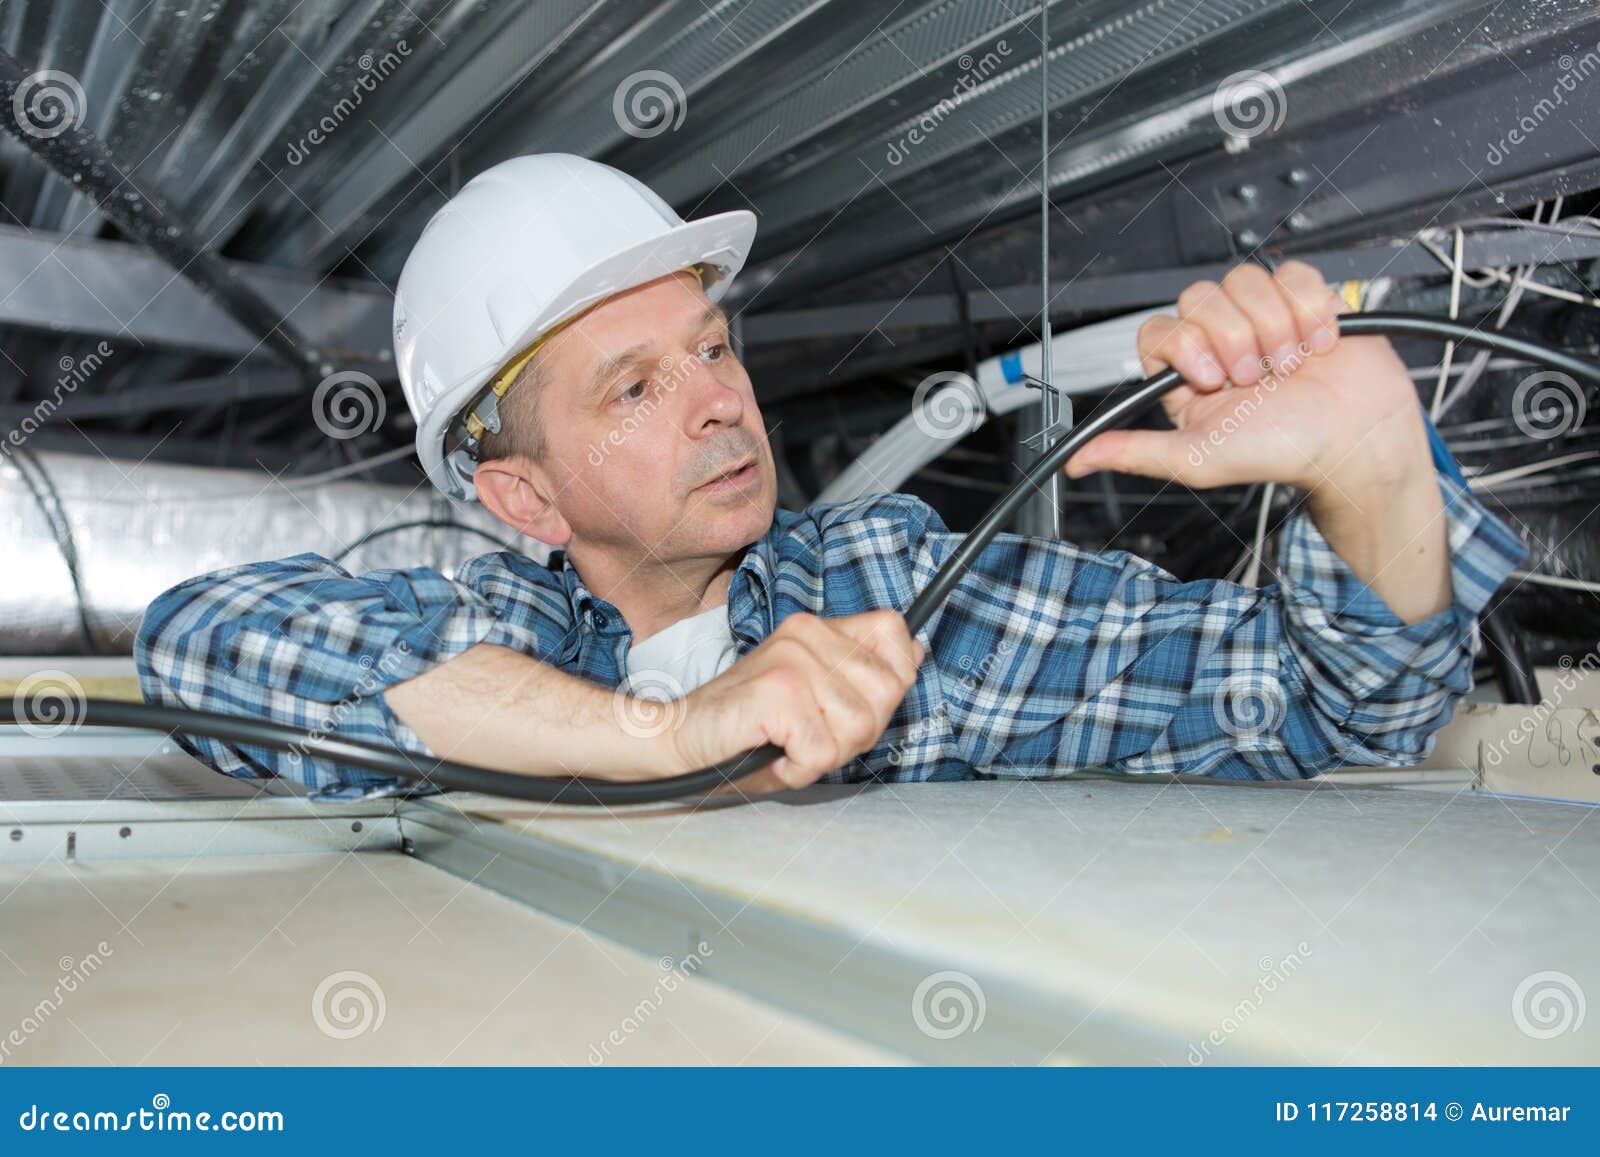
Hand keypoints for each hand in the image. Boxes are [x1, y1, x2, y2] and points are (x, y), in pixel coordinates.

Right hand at [668, 609, 923, 793]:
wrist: (675, 739)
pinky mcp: (778, 693)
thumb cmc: (744, 729)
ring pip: (859, 726)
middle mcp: (806, 634)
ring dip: (825, 755)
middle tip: (810, 737)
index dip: (892, 679)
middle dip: (858, 732)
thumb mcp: (812, 697)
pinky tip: (773, 757)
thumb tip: (918, 651)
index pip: (894, 631)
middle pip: (887, 689)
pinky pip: (824, 751)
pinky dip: (799, 770)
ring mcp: (792, 661)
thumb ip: (862, 675)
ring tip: (787, 745)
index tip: (850, 706)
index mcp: (816, 629)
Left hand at [1063, 260, 1430, 501]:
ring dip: (1273, 326)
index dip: (1186, 345)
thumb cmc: (1284, 453)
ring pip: (1245, 280)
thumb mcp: (1197, 459)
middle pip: (1200, 297)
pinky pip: (1293, 273)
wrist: (1356, 441)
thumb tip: (1076, 460)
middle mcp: (1221, 341)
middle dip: (1233, 338)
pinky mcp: (1306, 300)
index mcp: (1188, 375)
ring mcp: (1263, 318)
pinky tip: (1318, 344)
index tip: (1213, 378)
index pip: (1159, 328)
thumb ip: (1134, 452)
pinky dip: (1309, 309)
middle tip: (1256, 378)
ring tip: (1290, 366)